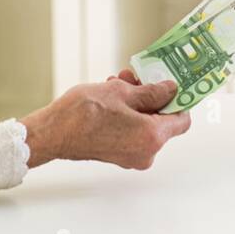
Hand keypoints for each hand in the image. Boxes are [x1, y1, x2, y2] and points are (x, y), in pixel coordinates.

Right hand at [19, 78, 190, 169]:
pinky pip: (131, 131)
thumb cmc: (83, 114)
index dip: (178, 100)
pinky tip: (112, 96)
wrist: (52, 132)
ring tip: (119, 82)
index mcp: (152, 137)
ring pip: (144, 123)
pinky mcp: (118, 155)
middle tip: (138, 76)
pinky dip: (126, 114)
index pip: (182, 119)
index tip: (173, 85)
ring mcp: (131, 157)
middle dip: (150, 95)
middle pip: (161, 119)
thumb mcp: (122, 92)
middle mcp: (145, 153)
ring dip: (135, 101)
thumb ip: (152, 92)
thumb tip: (170, 90)